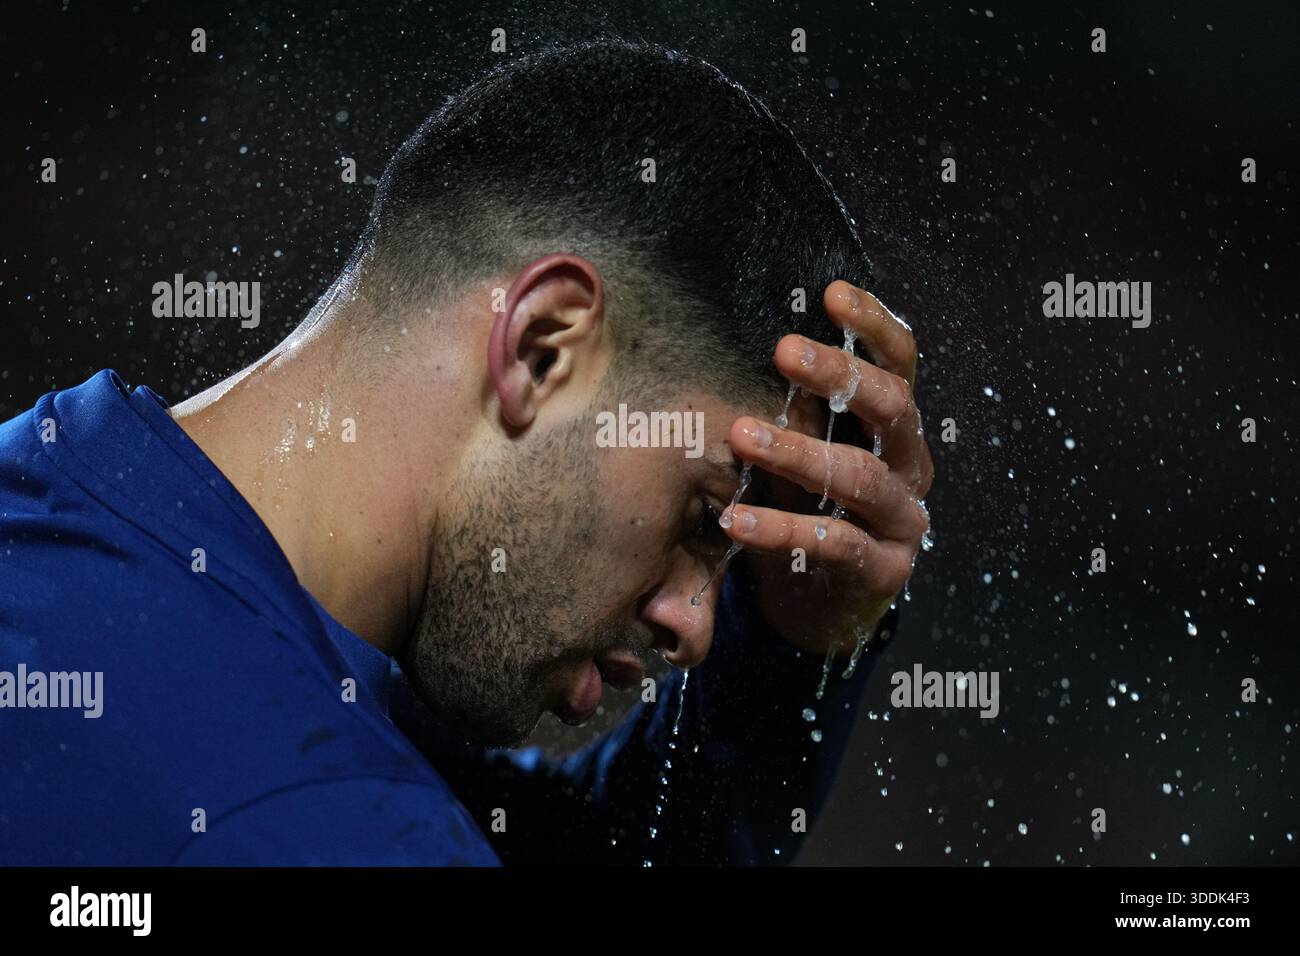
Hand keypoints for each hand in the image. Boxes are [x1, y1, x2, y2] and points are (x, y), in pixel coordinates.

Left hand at [723, 281, 933, 658]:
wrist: (821, 603)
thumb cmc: (807, 510)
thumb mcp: (800, 454)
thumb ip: (794, 410)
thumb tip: (755, 344)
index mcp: (896, 428)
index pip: (901, 364)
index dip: (875, 326)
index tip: (833, 293)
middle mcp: (911, 466)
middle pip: (893, 407)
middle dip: (840, 374)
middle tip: (784, 351)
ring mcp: (904, 520)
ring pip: (860, 476)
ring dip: (797, 452)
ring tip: (741, 435)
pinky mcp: (885, 570)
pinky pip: (835, 543)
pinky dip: (781, 529)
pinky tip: (735, 519)